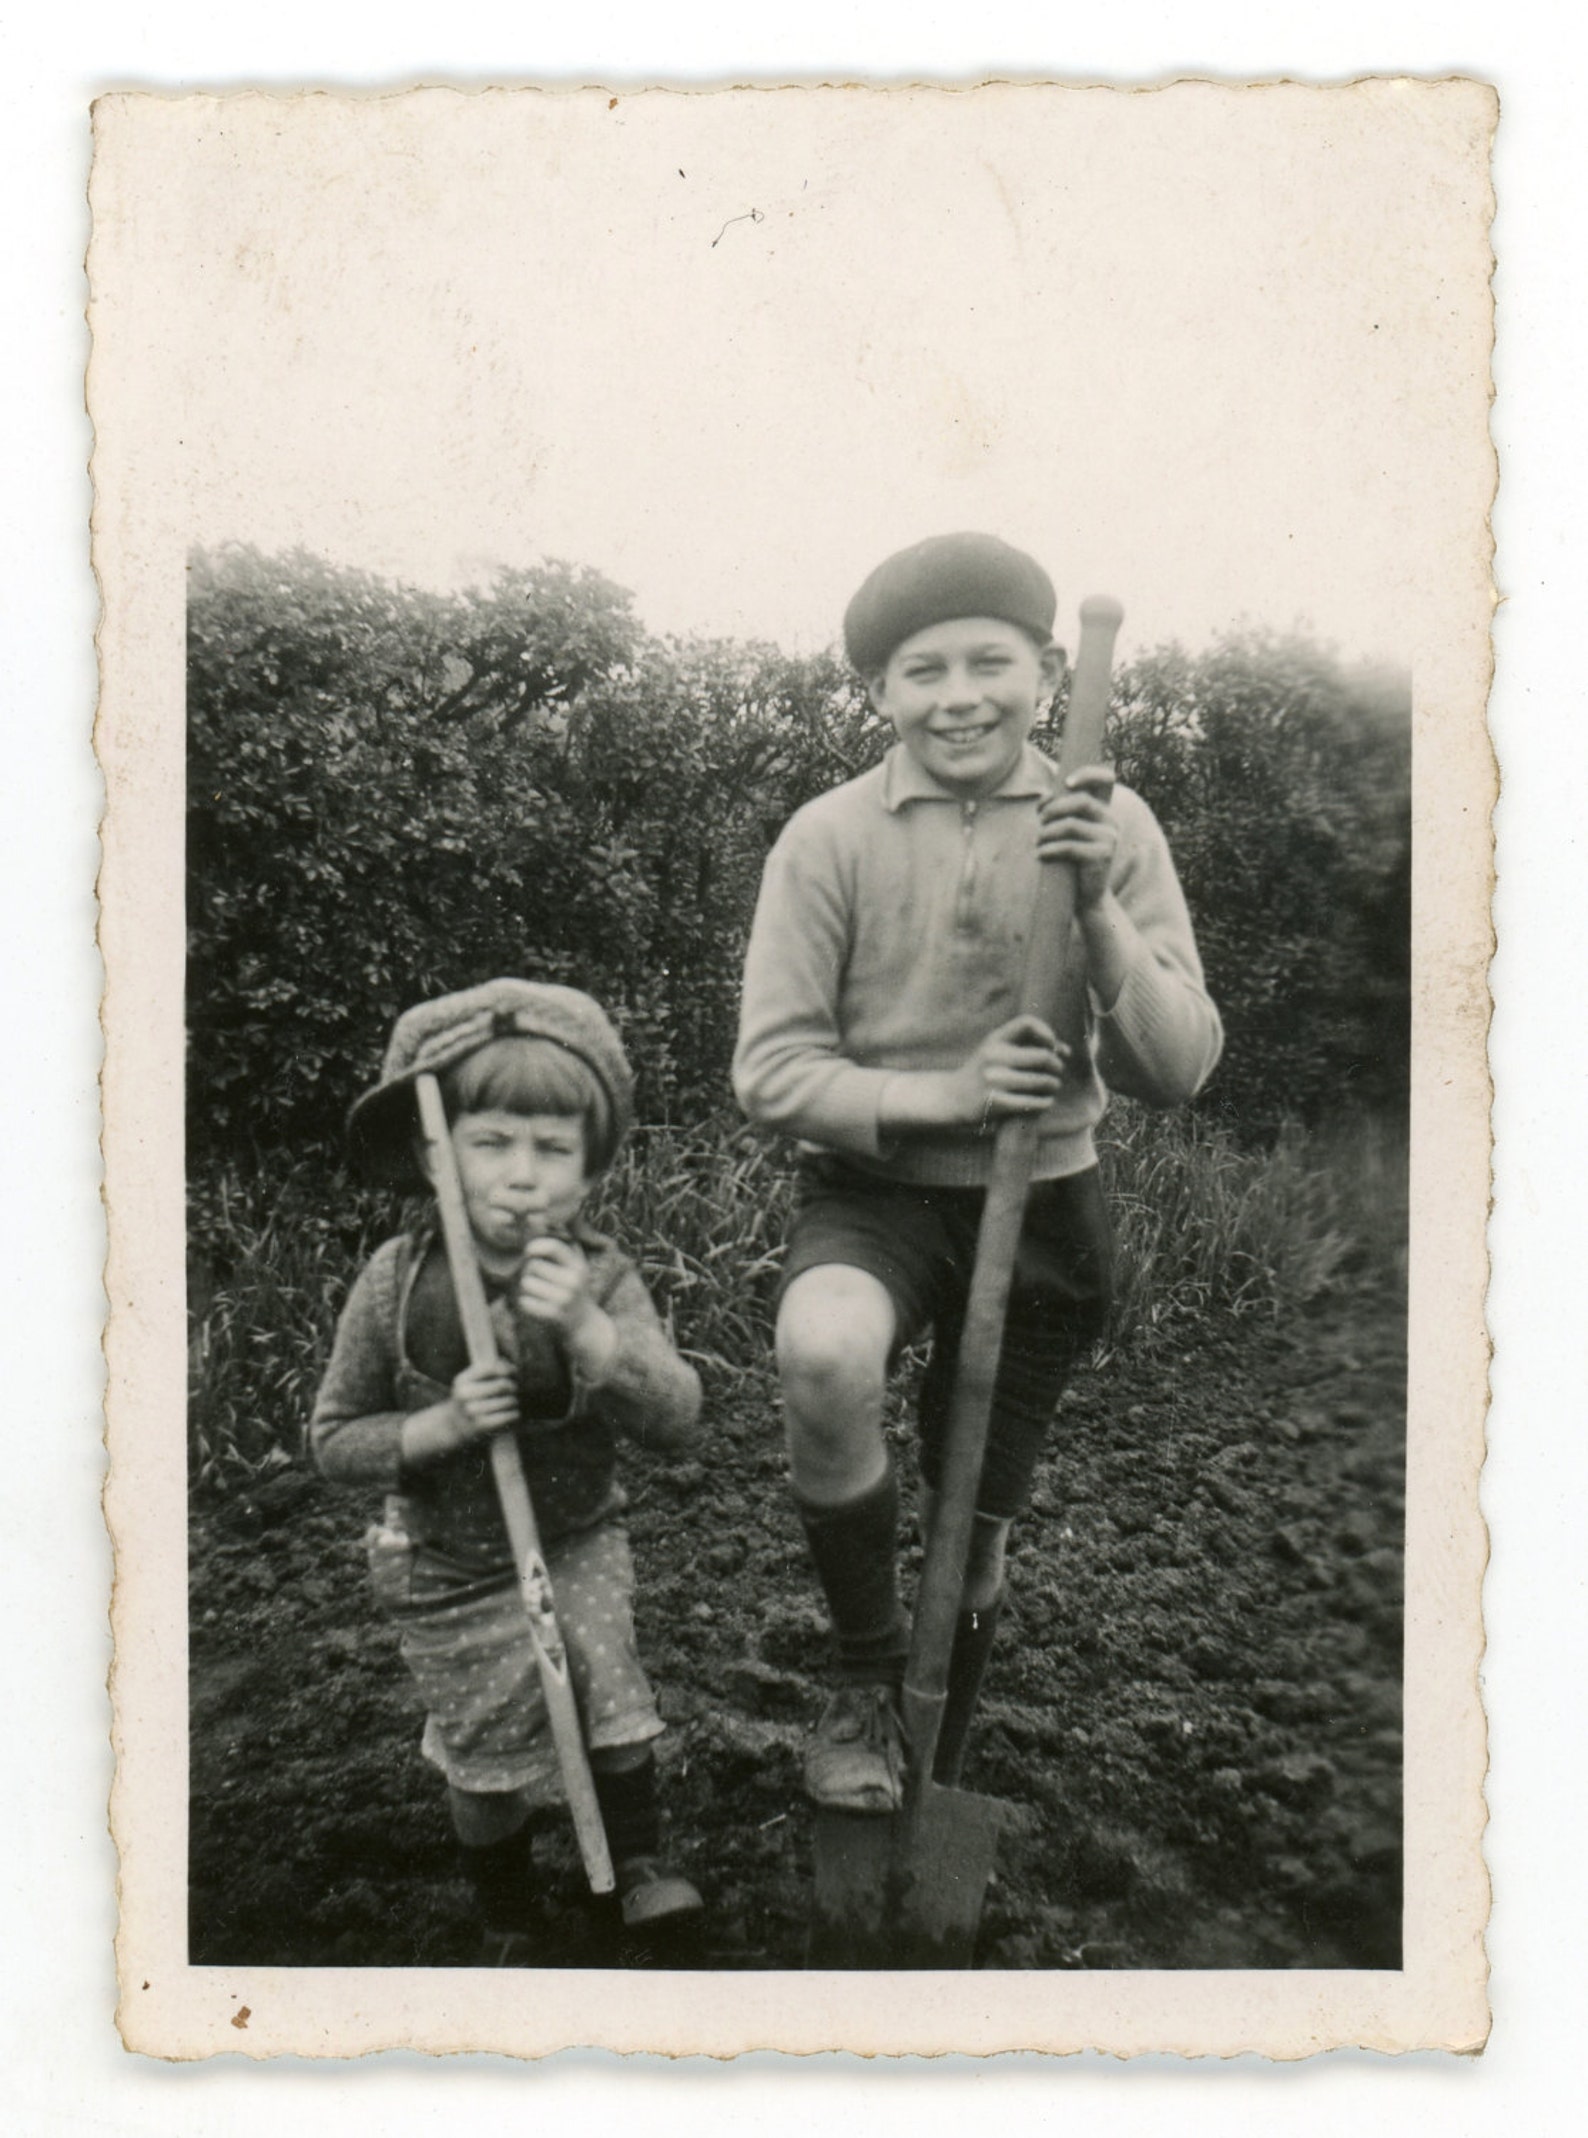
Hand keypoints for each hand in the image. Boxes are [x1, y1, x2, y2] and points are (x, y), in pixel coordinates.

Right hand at [447, 1361, 518, 1440]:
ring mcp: (472, 1410)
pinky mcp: (482, 1425)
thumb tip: (513, 1369)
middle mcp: (465, 1394)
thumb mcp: (472, 1382)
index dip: (508, 1369)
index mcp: (463, 1380)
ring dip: (515, 1401)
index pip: (492, 1368)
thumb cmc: (471, 1399)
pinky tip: (511, 1414)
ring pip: (509, 1401)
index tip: (514, 1372)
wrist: (454, 1427)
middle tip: (515, 1390)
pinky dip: (515, 1414)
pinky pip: (510, 1415)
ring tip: (511, 1403)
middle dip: (513, 1387)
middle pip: (503, 1385)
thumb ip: (491, 1371)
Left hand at [519, 1235, 619, 1385]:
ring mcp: (564, 1299)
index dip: (537, 1245)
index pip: (554, 1247)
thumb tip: (539, 1231)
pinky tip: (534, 1304)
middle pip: (533, 1265)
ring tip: (537, 1292)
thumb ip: (562, 1249)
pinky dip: (525, 1303)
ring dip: (526, 1287)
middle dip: (529, 1270)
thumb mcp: (576, 1268)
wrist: (583, 1323)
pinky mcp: (554, 1314)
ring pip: (527, 1283)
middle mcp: (573, 1281)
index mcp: (578, 1266)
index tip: (528, 1251)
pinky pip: (526, 1302)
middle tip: (537, 1279)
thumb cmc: (572, 1289)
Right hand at [951, 1013, 1068, 1128]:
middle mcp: (993, 1056)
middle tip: (1057, 1073)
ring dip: (1054, 1085)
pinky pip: (1034, 1102)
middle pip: (1043, 1056)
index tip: (1051, 1046)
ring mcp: (994, 1079)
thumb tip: (1066, 1051)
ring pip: (1042, 1081)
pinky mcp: (996, 1102)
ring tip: (1052, 1088)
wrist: (953, 1097)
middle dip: (1057, 1066)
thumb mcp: (999, 1051)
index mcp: (995, 1039)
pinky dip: (1045, 1102)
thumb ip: (1029, 1046)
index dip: (1047, 1033)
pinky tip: (1045, 1102)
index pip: (1027, 1023)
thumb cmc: (984, 1072)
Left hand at [1036, 765, 1118, 911]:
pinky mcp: (1102, 856)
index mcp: (1105, 810)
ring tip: (1037, 842)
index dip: (1088, 774)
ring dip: (1047, 832)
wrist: (1087, 895)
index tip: (1066, 783)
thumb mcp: (1068, 833)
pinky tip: (1041, 855)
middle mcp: (1111, 821)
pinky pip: (1069, 846)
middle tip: (1039, 821)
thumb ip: (1061, 812)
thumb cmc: (1072, 860)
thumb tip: (1045, 798)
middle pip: (1080, 800)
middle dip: (1053, 808)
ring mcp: (1110, 838)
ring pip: (1070, 824)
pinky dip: (1050, 849)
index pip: (1106, 779)